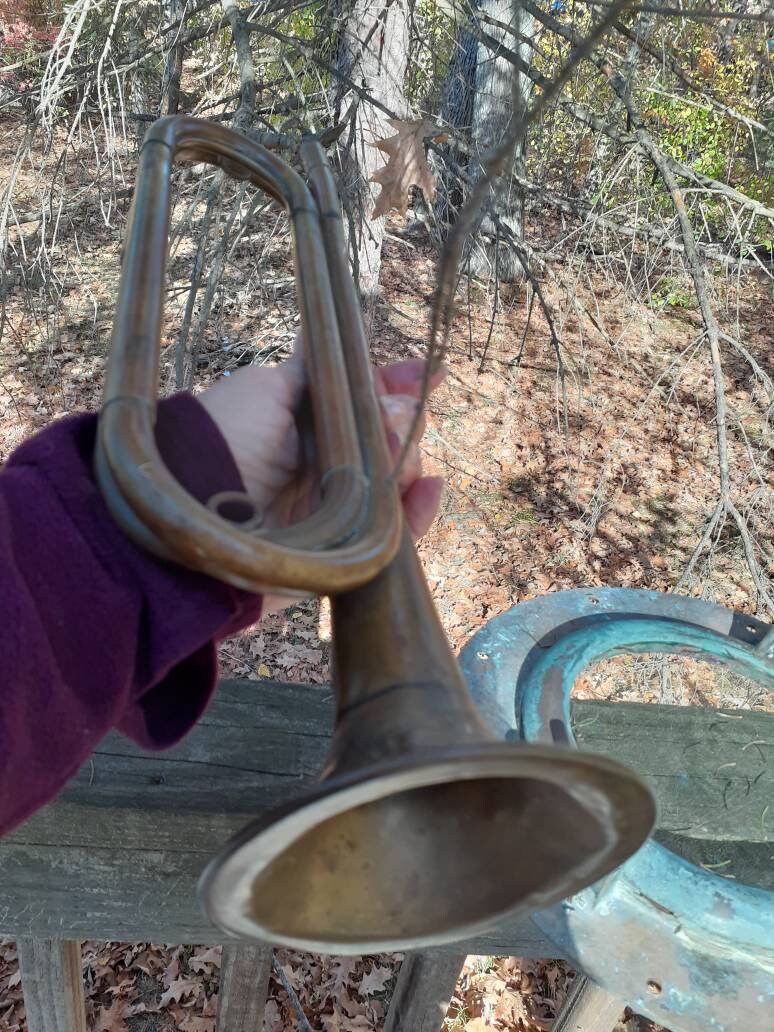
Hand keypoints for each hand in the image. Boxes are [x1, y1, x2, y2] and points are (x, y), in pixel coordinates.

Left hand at [198, 346, 444, 597]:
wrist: (198, 512)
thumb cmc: (228, 440)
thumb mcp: (266, 389)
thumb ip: (312, 373)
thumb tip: (333, 343)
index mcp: (305, 423)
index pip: (362, 400)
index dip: (396, 386)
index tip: (426, 375)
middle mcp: (323, 462)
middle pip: (386, 437)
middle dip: (399, 421)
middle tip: (388, 423)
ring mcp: (335, 505)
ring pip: (394, 480)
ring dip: (404, 460)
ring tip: (392, 457)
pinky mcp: (344, 548)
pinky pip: (395, 534)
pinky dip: (418, 510)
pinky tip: (429, 487)